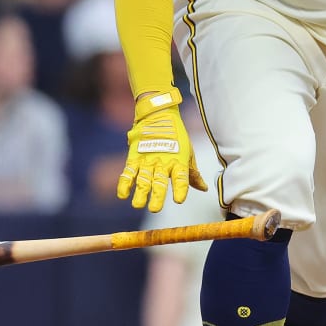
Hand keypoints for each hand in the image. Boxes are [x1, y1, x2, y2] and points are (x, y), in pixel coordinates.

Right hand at [118, 88, 207, 212]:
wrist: (159, 116)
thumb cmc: (177, 138)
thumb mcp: (188, 153)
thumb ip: (193, 173)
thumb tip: (203, 189)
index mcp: (178, 162)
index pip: (181, 177)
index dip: (180, 188)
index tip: (179, 200)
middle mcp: (163, 163)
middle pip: (159, 181)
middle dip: (157, 196)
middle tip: (155, 209)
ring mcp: (147, 161)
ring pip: (143, 179)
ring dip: (140, 193)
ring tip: (138, 205)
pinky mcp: (134, 158)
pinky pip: (128, 172)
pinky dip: (124, 183)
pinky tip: (122, 194)